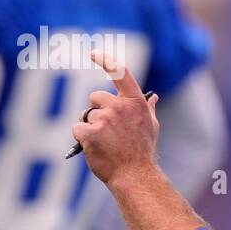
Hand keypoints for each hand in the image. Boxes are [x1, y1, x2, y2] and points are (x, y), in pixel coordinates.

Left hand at [71, 52, 159, 187]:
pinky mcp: (89, 133)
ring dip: (89, 125)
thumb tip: (153, 97)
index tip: (94, 53)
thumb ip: (149, 109)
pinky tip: (91, 146)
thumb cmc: (143, 151)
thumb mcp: (151, 127)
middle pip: (96, 97)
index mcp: (135, 102)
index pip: (120, 72)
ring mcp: (104, 119)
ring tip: (102, 142)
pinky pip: (77, 127)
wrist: (135, 176)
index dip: (105, 60)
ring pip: (86, 115)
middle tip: (104, 127)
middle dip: (97, 109)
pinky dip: (81, 136)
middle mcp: (119, 107)